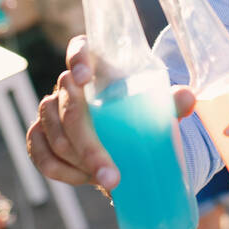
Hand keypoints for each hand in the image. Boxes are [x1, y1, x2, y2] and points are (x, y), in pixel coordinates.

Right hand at [27, 34, 195, 189]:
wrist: (122, 135)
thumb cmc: (140, 111)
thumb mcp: (157, 106)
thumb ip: (172, 102)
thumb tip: (189, 98)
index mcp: (97, 66)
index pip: (79, 49)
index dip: (78, 59)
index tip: (85, 78)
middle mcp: (68, 84)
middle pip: (69, 108)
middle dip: (89, 147)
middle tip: (113, 178)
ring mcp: (49, 109)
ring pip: (53, 134)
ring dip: (77, 162)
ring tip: (108, 180)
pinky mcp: (39, 134)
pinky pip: (40, 154)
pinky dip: (61, 171)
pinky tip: (83, 179)